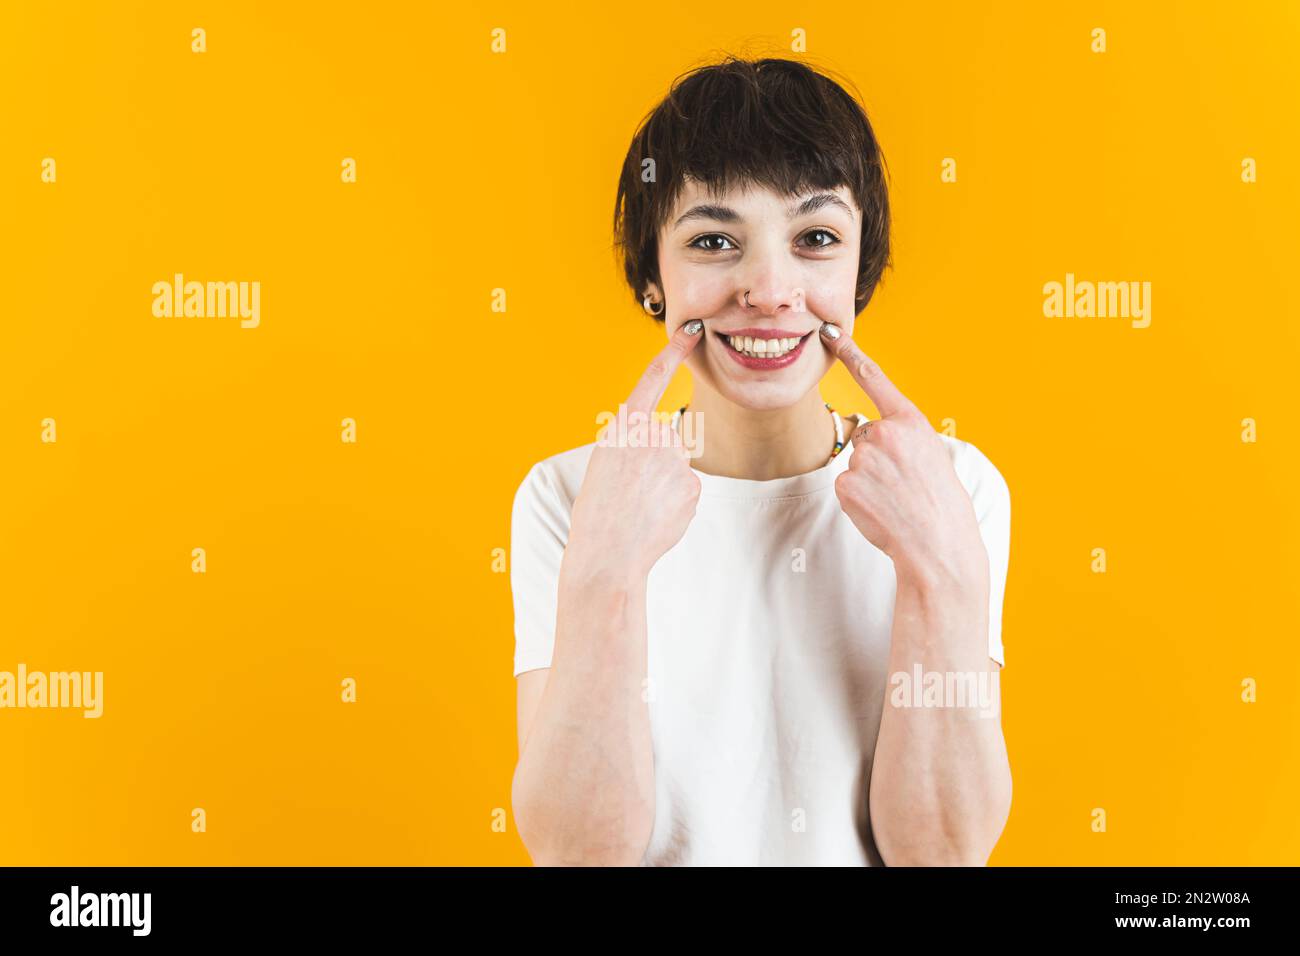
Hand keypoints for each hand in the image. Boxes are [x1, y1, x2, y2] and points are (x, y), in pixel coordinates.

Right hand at [566, 319, 705, 582]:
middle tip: (630, 491)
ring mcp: (675, 460)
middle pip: (665, 440)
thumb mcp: (604, 462)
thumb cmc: (599, 511)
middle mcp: (652, 435)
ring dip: (663, 485)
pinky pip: (686, 489)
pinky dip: (674, 504)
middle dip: (654, 463)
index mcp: (623, 426)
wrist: (607, 553)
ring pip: (676, 467)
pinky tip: (655, 517)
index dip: (673, 353)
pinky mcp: (693, 485)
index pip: (652, 380)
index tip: (692, 332)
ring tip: (640, 507)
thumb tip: (664, 443)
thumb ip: (632, 442)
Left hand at [820, 322, 987, 589]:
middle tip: (902, 485)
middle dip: (876, 457)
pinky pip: (846, 486)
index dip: (851, 353)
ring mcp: (863, 458)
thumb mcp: (932, 457)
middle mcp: (885, 434)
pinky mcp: (846, 484)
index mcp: (911, 423)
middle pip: (864, 436)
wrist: (937, 545)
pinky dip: (859, 500)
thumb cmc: (940, 505)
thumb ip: (902, 438)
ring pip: (856, 464)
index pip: (875, 380)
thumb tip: (869, 438)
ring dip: (869, 481)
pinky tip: (881, 510)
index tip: (829, 333)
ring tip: (896, 500)